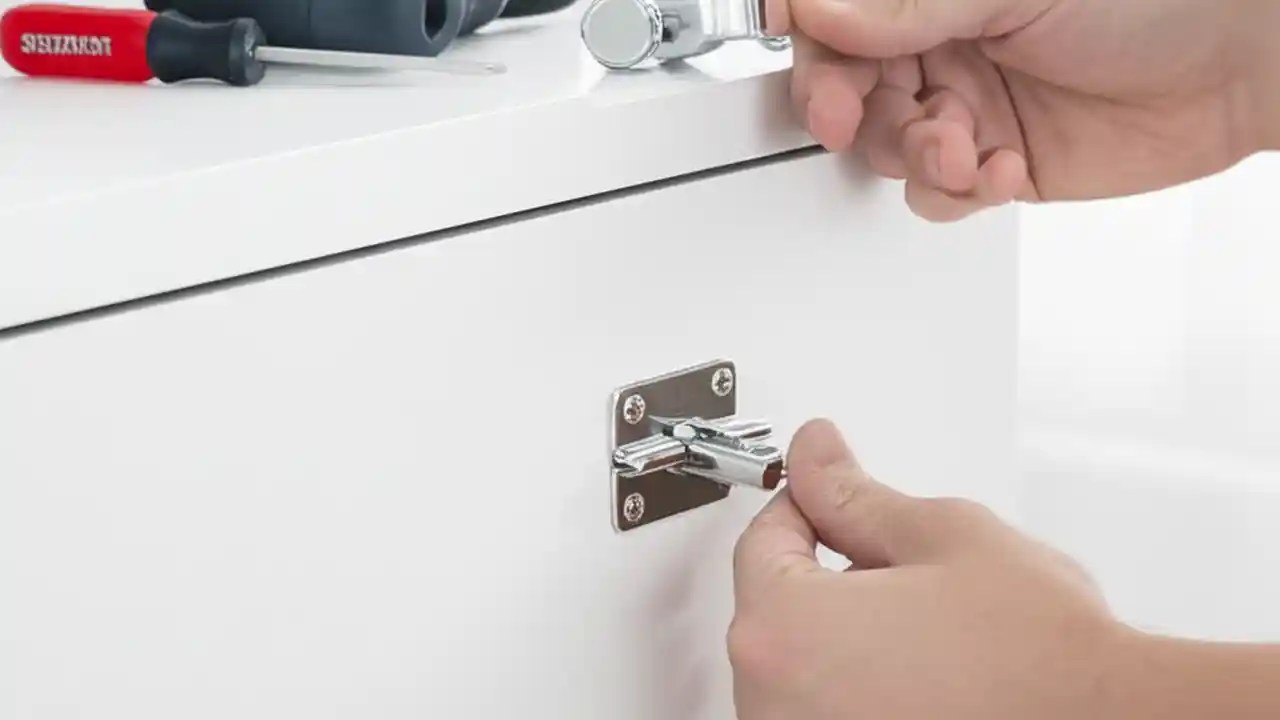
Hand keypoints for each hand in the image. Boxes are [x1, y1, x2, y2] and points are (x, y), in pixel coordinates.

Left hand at [728, 419, 1121, 719]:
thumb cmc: (1040, 657)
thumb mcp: (942, 536)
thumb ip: (856, 495)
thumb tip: (814, 455)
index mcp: (783, 631)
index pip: (762, 542)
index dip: (806, 509)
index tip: (833, 504)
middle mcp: (773, 703)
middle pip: (774, 610)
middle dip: (829, 581)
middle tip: (905, 578)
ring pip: (800, 668)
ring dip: (844, 642)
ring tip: (927, 640)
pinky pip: (824, 712)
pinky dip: (858, 694)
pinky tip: (922, 687)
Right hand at [771, 0, 1279, 220]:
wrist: (1241, 64)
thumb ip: (905, 7)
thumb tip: (815, 8)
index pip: (843, 21)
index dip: (814, 45)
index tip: (805, 65)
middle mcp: (945, 43)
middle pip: (850, 88)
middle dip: (849, 108)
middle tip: (849, 118)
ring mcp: (968, 105)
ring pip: (887, 149)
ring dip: (914, 155)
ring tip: (962, 145)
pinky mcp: (995, 164)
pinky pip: (938, 195)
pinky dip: (956, 192)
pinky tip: (997, 168)